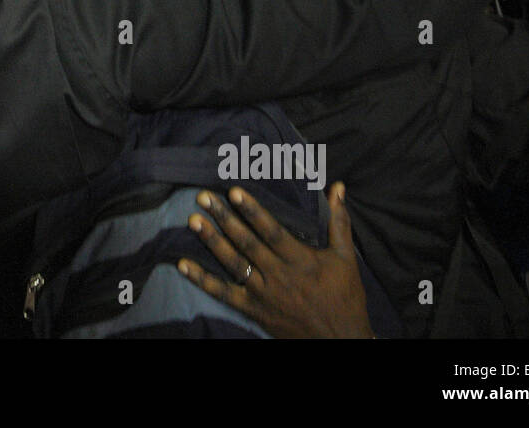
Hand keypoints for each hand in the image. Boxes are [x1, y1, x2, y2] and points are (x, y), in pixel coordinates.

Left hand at [177, 183, 373, 337]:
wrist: (340, 341)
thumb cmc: (344, 296)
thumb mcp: (346, 258)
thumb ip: (339, 222)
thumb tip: (338, 187)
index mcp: (300, 260)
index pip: (271, 231)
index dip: (253, 211)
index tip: (234, 191)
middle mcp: (278, 276)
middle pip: (246, 243)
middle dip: (224, 219)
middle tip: (203, 197)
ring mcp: (263, 294)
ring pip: (233, 264)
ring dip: (211, 242)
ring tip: (193, 221)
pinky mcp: (253, 310)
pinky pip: (223, 294)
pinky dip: (202, 280)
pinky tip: (182, 264)